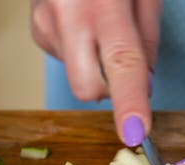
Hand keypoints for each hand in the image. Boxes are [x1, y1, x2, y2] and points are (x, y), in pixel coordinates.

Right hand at [31, 0, 161, 145]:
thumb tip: (147, 83)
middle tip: (125, 61)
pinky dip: (82, 50)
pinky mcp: (37, 32)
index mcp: (99, 1)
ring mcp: (44, 25)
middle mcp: (65, 15)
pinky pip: (67, 60)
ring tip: (101, 21)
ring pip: (79, 75)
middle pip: (88, 87)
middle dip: (111, 89)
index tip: (136, 132)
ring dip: (96, 62)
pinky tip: (83, 21)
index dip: (130, 102)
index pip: (120, 62)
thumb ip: (147, 35)